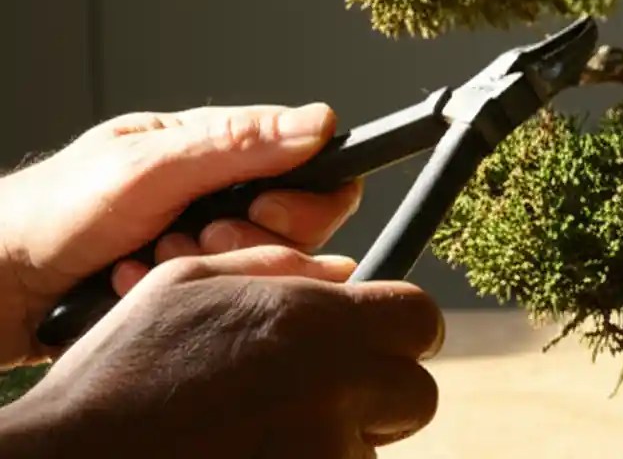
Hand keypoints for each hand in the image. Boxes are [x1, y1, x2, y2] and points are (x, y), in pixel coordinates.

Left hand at [0, 104, 361, 364]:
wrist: (0, 282)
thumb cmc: (56, 211)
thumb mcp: (149, 165)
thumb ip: (236, 145)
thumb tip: (318, 124)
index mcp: (220, 149)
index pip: (317, 166)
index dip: (303, 197)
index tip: (262, 208)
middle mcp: (225, 195)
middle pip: (302, 227)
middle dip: (247, 240)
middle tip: (196, 235)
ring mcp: (211, 244)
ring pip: (266, 270)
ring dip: (207, 267)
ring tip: (150, 261)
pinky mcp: (197, 288)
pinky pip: (228, 302)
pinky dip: (183, 296)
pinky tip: (138, 285)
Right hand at [2, 246, 443, 457]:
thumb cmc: (116, 380)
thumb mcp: (181, 287)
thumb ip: (272, 270)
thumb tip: (343, 271)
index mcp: (310, 317)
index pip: (419, 318)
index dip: (402, 333)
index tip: (378, 349)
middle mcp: (332, 379)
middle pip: (415, 393)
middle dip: (379, 400)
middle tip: (322, 406)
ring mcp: (325, 444)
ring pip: (374, 448)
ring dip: (337, 445)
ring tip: (263, 437)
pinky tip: (253, 458)